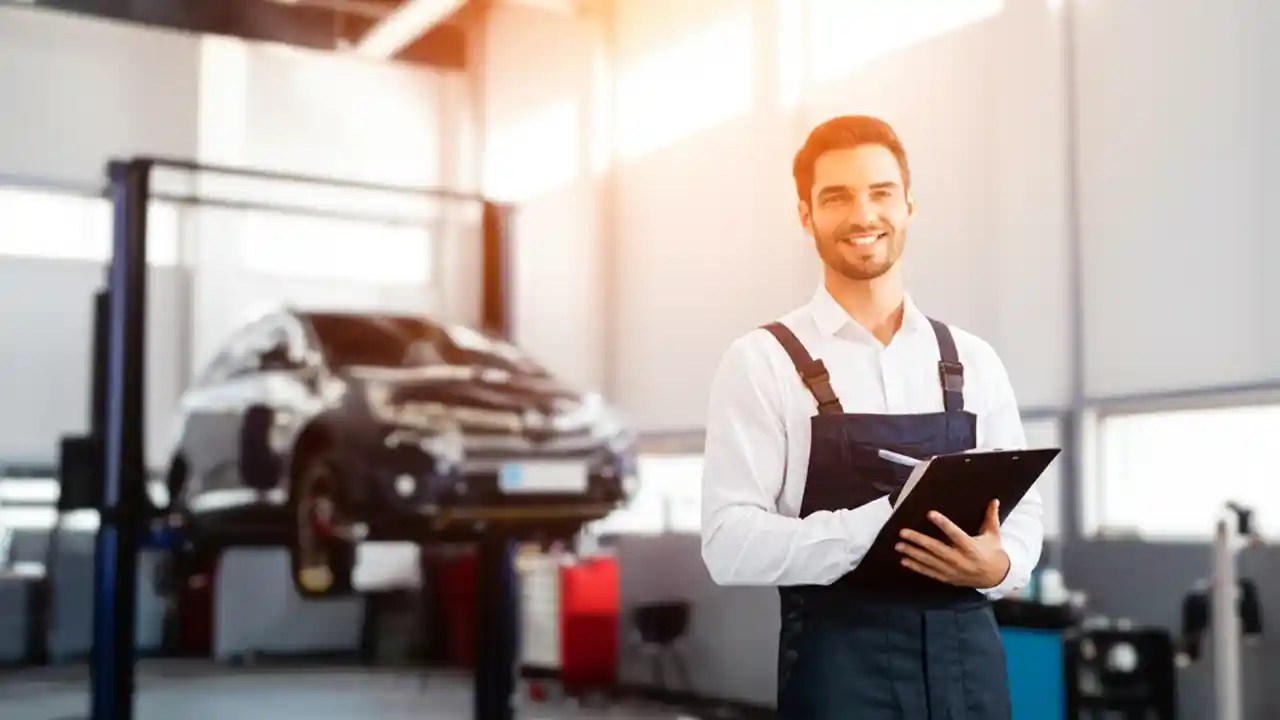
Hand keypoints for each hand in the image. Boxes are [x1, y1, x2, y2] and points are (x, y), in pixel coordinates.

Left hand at [895, 499, 1009, 588]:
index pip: (955, 533)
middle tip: (903, 532)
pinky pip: (929, 572)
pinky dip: (916, 567)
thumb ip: (991, 517)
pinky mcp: (948, 578)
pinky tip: (904, 561)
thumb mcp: (993, 535)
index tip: (930, 514)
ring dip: (913, 553)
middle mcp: (960, 559)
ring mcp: (953, 570)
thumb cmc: (993, 552)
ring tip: (899, 546)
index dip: (943, 524)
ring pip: (930, 561)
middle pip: (936, 549)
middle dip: (918, 540)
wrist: (996, 578)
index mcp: (971, 547)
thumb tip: (994, 500)